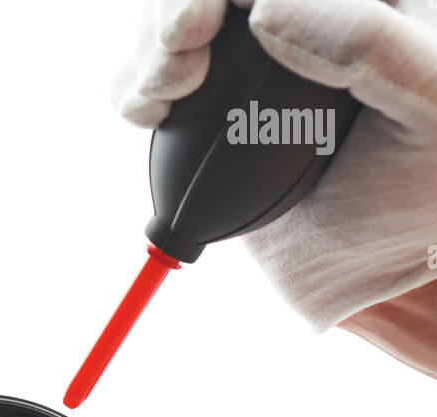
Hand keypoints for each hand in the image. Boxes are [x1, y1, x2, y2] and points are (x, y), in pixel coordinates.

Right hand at [115, 0, 436, 371]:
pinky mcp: (203, 106)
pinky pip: (147, 74)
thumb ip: (366, 43)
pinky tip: (143, 114)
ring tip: (163, 91)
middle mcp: (297, 12)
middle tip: (182, 46)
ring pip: (168, 15)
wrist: (365, 270)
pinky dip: (129, 86)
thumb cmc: (416, 188)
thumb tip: (264, 7)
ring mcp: (242, 58)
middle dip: (177, 3)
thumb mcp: (427, 103)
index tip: (214, 15)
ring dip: (149, 42)